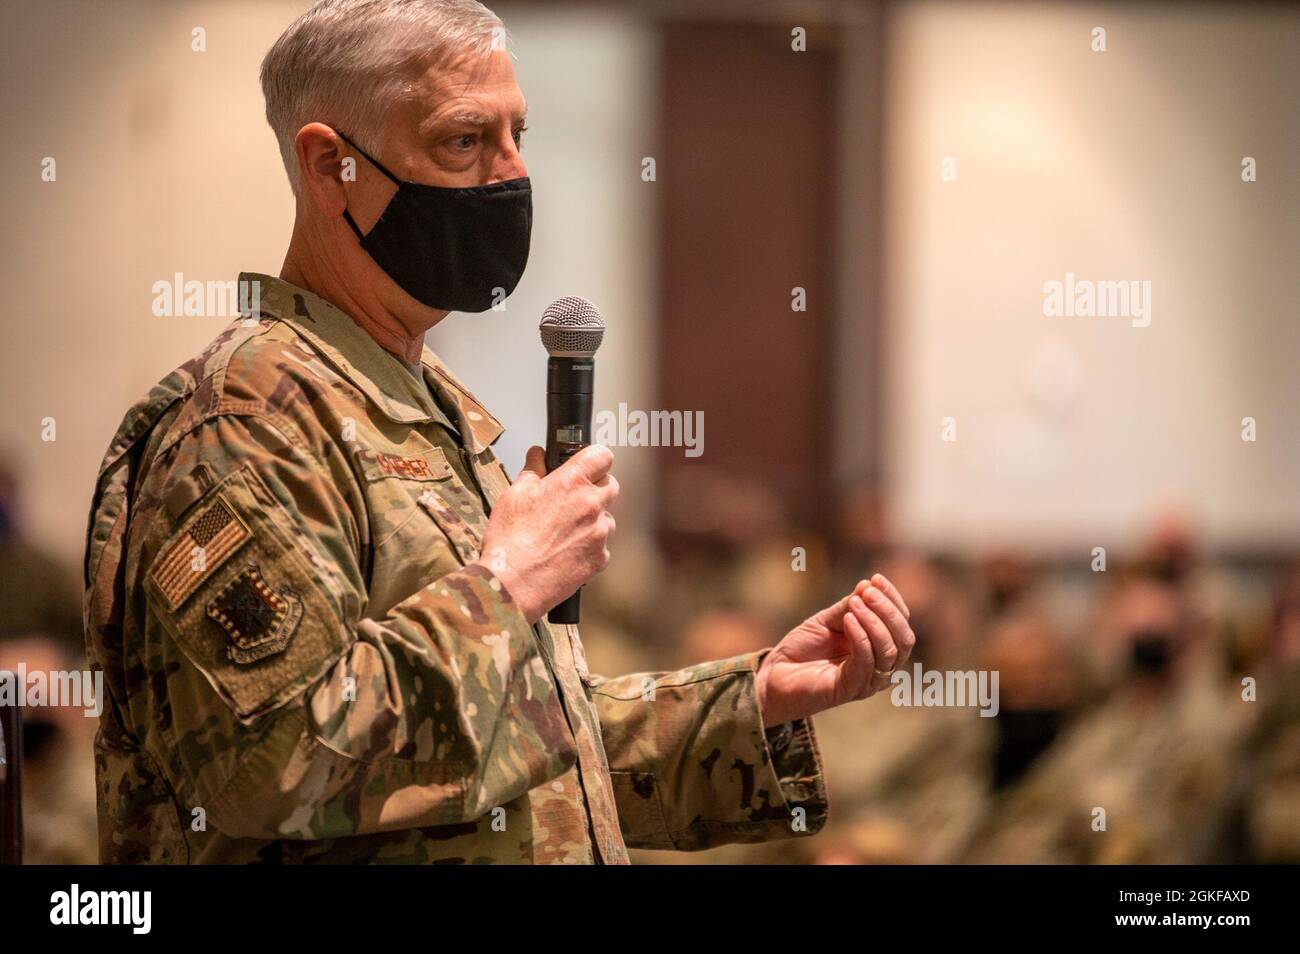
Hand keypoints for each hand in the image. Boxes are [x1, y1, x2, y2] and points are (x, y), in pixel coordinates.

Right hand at [476, 444, 618, 623]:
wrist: (512, 584)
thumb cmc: (509, 540)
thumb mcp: (514, 495)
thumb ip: (532, 471)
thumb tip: (538, 455)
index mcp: (571, 483)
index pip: (602, 455)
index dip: (594, 458)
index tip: (587, 464)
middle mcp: (591, 505)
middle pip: (611, 484)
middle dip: (595, 488)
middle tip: (572, 498)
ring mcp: (599, 533)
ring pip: (608, 517)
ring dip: (594, 519)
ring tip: (566, 530)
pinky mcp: (600, 558)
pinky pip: (603, 545)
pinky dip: (590, 545)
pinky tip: (567, 550)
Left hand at [755, 574, 913, 726]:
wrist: (774, 676)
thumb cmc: (803, 649)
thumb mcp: (827, 620)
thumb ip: (848, 606)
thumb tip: (868, 584)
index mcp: (879, 649)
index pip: (901, 623)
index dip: (893, 599)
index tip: (877, 578)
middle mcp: (880, 668)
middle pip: (904, 639)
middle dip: (889, 611)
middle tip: (869, 591)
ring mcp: (868, 681)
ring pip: (890, 651)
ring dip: (874, 621)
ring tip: (855, 603)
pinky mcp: (850, 689)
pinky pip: (866, 662)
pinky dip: (861, 637)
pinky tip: (848, 619)